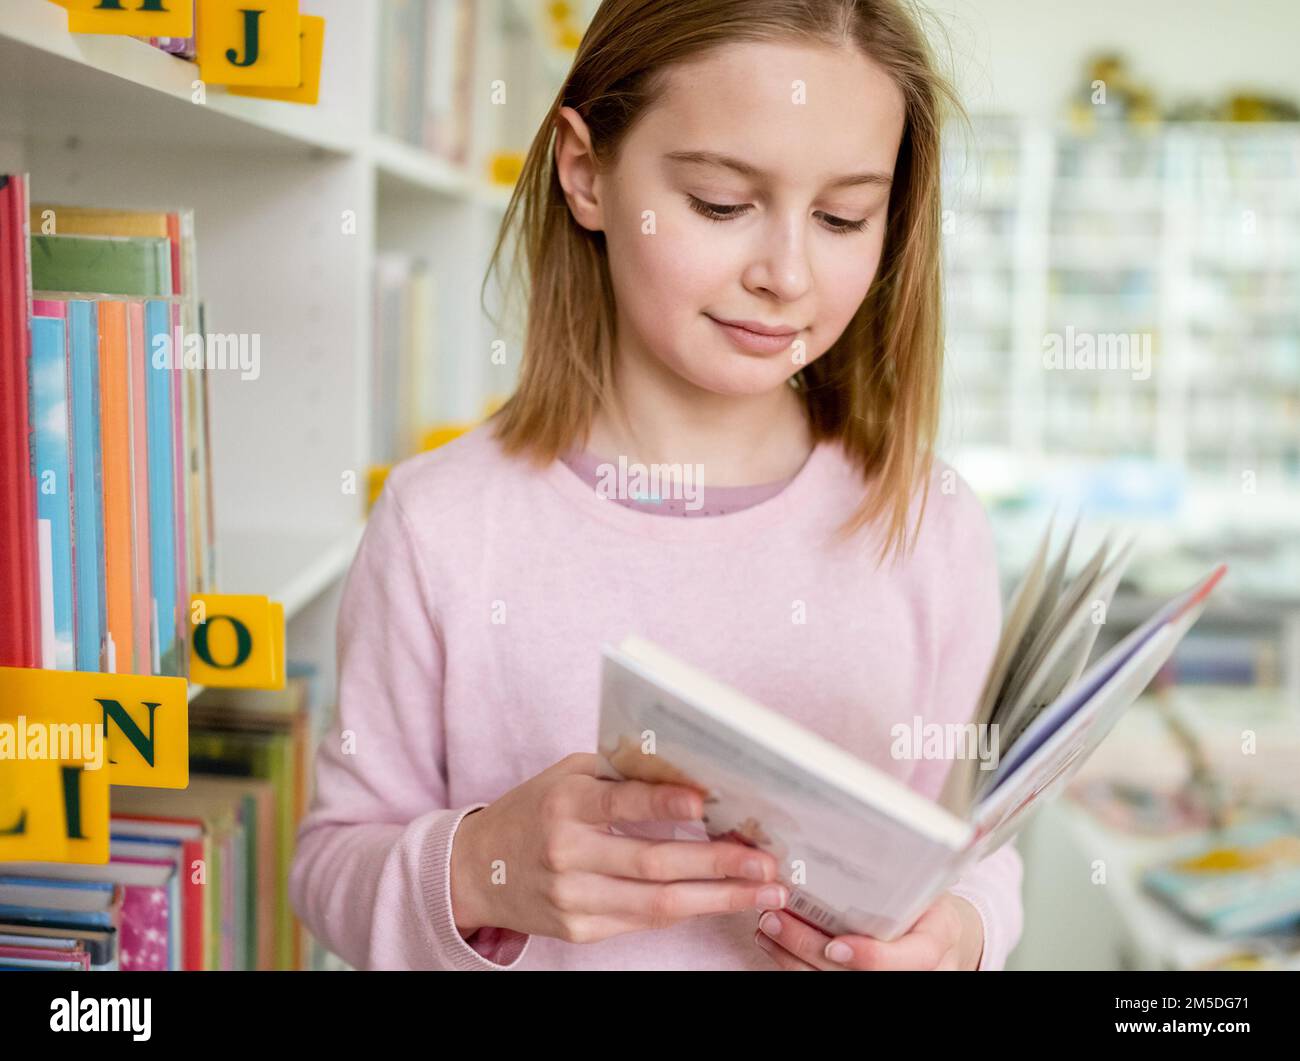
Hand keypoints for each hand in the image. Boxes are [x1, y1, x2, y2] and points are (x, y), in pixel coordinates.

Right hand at [449, 753, 787, 943]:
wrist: (476, 870)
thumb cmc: (535, 810)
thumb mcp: (568, 776)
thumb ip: (622, 775)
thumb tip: (691, 772)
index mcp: (564, 804)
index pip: (620, 805)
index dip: (664, 804)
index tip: (706, 803)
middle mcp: (567, 854)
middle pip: (653, 863)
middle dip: (717, 864)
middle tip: (764, 862)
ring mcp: (573, 899)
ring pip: (657, 904)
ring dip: (718, 898)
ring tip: (763, 892)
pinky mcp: (580, 930)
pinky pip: (644, 921)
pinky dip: (688, 909)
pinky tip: (723, 901)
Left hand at [754, 892, 984, 969]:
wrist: (936, 935)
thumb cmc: (928, 901)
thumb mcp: (929, 882)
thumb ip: (904, 870)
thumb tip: (867, 825)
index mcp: (934, 942)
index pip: (909, 960)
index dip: (871, 957)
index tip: (835, 946)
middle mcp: (914, 970)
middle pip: (855, 974)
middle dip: (809, 948)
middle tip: (776, 919)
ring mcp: (885, 978)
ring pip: (831, 980)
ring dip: (792, 956)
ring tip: (767, 925)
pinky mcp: (856, 976)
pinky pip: (820, 977)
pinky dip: (793, 962)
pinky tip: (772, 941)